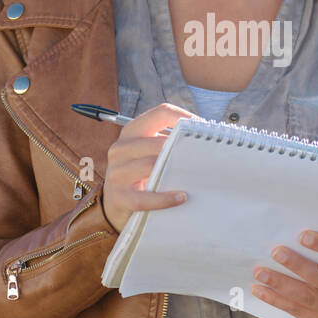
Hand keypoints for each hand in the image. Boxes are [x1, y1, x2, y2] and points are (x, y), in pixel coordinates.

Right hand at [102, 102, 198, 232]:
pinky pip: (146, 197)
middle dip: (182, 149)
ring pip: (151, 166)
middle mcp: (121, 148)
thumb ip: (166, 143)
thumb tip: (201, 139)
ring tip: (193, 178)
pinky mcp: (120, 197)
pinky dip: (165, 199)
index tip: (203, 128)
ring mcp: (117, 173)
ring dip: (175, 173)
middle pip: (158, 142)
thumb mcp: (147, 152)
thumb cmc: (139, 174)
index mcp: (132, 132)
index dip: (184, 118)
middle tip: (204, 158)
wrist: (113, 204)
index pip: (161, 113)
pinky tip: (181, 197)